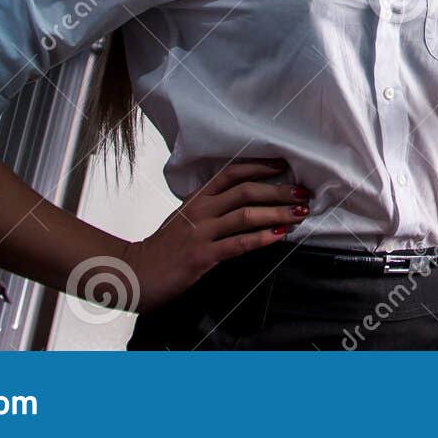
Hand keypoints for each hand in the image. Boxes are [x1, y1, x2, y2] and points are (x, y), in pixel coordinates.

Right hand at [112, 159, 311, 312]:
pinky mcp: (201, 255)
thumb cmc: (163, 248)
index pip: (232, 172)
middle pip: (246, 190)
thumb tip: (244, 201)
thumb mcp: (185, 219)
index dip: (260, 166)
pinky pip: (237, 243)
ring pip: (246, 214)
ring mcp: (200, 232)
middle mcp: (200, 210)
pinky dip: (261, 238)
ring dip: (277, 212)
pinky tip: (278, 236)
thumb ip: (210, 208)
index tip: (284, 164)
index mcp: (197, 198)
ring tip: (299, 212)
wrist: (134, 274)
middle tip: (302, 192)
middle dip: (278, 189)